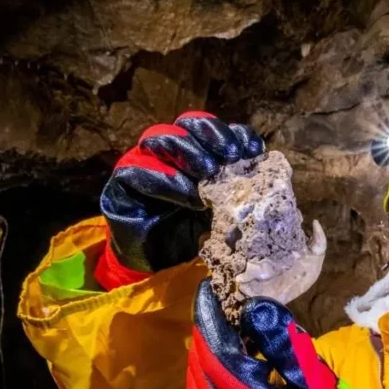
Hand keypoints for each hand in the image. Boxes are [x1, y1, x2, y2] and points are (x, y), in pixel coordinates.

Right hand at [99, 112, 264, 277]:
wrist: (161, 265)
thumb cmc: (197, 234)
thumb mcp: (226, 210)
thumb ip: (239, 189)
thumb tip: (264, 173)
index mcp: (202, 152)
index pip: (219, 130)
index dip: (237, 134)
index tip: (255, 150)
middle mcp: (173, 151)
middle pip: (190, 123)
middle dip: (213, 135)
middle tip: (231, 156)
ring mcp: (146, 161)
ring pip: (161, 137)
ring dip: (188, 150)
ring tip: (208, 172)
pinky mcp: (124, 181)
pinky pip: (139, 169)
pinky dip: (167, 180)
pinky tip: (191, 197)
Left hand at [186, 279, 340, 388]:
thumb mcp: (310, 375)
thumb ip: (286, 344)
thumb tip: (259, 312)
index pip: (217, 360)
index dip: (209, 329)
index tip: (207, 303)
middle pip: (200, 370)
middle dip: (203, 339)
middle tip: (209, 314)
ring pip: (194, 384)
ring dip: (199, 357)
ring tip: (210, 333)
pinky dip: (200, 376)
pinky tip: (210, 361)